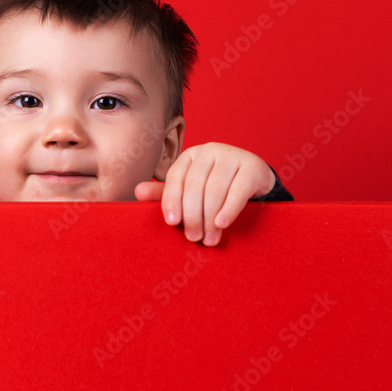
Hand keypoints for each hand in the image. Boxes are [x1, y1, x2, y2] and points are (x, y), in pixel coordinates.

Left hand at [133, 143, 275, 245]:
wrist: (254, 182)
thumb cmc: (217, 188)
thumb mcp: (190, 191)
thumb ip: (166, 194)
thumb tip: (137, 192)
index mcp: (190, 156)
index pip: (175, 178)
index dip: (171, 200)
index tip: (171, 222)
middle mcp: (209, 151)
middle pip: (194, 186)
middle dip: (192, 215)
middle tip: (193, 238)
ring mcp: (232, 156)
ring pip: (215, 190)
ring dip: (210, 218)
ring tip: (209, 239)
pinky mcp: (252, 166)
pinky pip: (238, 190)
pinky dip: (228, 209)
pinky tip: (222, 224)